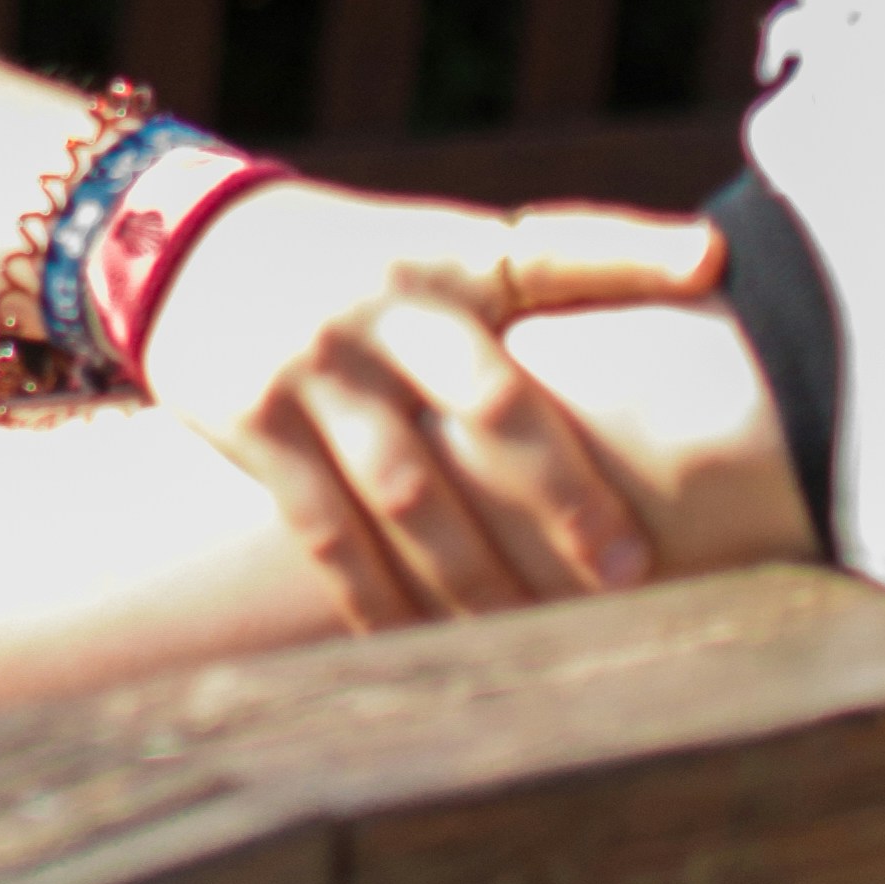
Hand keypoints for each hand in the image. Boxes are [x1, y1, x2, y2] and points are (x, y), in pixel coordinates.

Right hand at [138, 184, 724, 629]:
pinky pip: (328, 530)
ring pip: (411, 492)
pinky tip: (420, 642)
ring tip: (537, 637)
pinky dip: (377, 597)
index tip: (710, 260)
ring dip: (479, 575)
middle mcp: (381, 302)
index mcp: (442, 251)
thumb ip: (525, 285)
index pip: (550, 242)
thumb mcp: (426, 245)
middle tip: (629, 569)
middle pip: (490, 403)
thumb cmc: (344, 261)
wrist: (174, 240)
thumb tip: (691, 294)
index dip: (629, 252)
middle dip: (564, 492)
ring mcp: (313, 363)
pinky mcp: (252, 419)